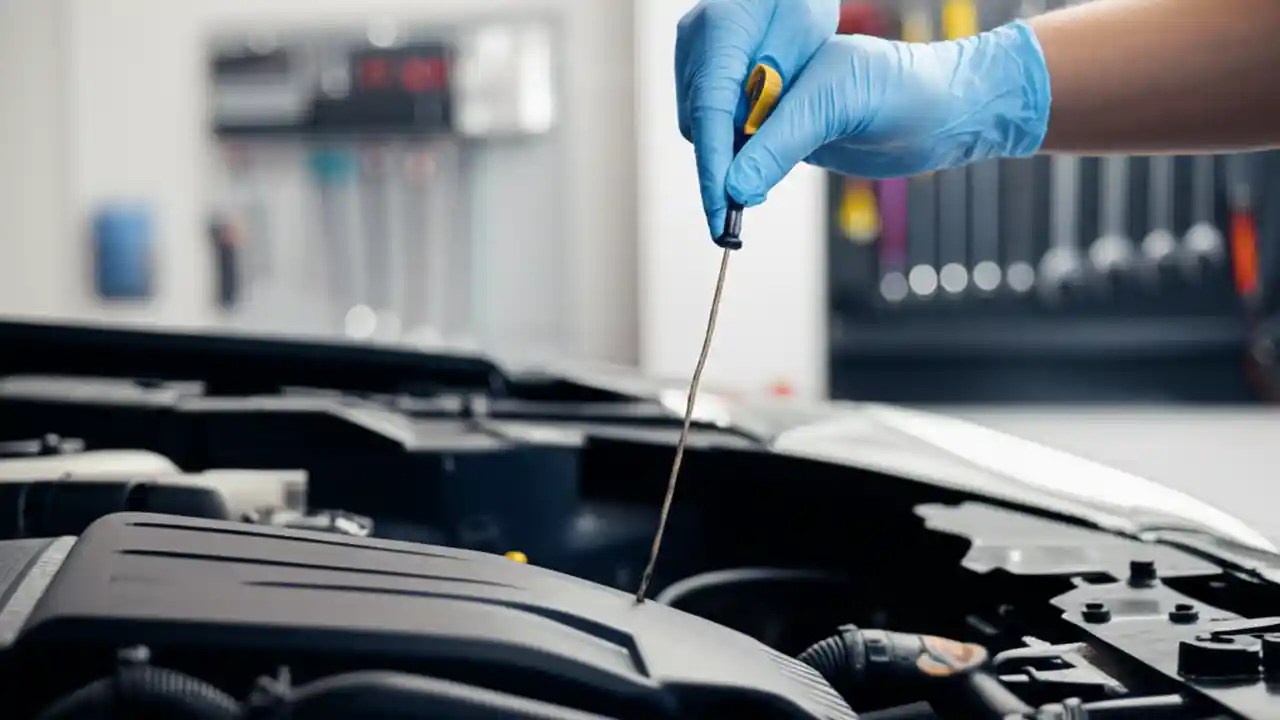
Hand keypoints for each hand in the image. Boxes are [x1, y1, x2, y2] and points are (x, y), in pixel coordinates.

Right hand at [676, 0, 839, 238]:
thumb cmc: (808, 1)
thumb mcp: (809, 50)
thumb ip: (780, 114)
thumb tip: (745, 177)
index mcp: (722, 29)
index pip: (711, 112)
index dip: (716, 167)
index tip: (723, 207)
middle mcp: (695, 40)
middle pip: (700, 123)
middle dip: (723, 163)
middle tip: (751, 197)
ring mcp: (691, 52)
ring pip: (701, 121)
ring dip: (731, 145)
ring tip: (772, 153)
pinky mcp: (697, 63)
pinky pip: (707, 110)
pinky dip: (731, 128)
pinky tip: (761, 131)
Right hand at [725, 21, 1052, 208]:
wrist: (944, 109)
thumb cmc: (903, 86)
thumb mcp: (836, 105)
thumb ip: (781, 140)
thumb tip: (736, 184)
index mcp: (766, 47)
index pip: (715, 99)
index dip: (710, 151)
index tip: (717, 195)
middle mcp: (764, 75)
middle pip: (708, 121)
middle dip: (711, 165)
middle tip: (720, 212)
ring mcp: (773, 106)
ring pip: (724, 144)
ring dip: (725, 175)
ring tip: (729, 212)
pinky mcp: (785, 134)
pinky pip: (747, 158)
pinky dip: (742, 178)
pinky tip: (747, 197)